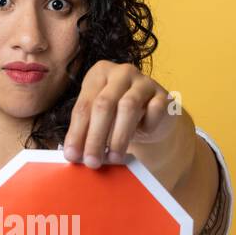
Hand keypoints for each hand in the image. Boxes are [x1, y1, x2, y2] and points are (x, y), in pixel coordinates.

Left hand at [63, 60, 177, 167]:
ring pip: (128, 106)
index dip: (77, 132)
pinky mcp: (163, 95)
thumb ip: (86, 131)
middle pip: (103, 105)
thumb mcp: (99, 120)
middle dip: (95, 136)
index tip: (72, 155)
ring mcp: (144, 81)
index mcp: (99, 74)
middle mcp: (121, 73)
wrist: (153, 116)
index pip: (83, 106)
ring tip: (114, 158)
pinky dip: (148, 125)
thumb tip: (74, 155)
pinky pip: (155, 110)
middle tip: (92, 161)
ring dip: (119, 136)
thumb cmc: (119, 117)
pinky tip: (144, 134)